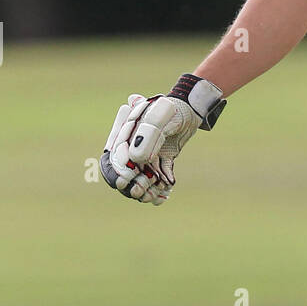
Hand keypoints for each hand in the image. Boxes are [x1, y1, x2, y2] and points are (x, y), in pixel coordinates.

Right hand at [99, 74, 225, 203]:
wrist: (191, 109)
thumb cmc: (172, 109)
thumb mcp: (161, 118)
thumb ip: (148, 135)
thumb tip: (136, 158)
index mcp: (125, 134)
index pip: (115, 157)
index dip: (119, 170)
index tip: (126, 180)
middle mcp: (133, 146)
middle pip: (127, 171)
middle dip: (133, 183)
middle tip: (140, 192)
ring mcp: (147, 154)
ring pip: (142, 177)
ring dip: (147, 189)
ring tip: (154, 196)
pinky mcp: (160, 160)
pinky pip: (158, 177)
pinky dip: (160, 186)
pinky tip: (165, 194)